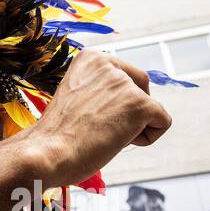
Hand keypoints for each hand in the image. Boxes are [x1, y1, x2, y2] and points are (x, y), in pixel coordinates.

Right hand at [27, 50, 172, 189]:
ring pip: (151, 108)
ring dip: (133, 127)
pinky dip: (147, 138)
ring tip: (102, 134)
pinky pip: (163, 122)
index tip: (89, 115)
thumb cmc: (57, 134)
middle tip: (97, 126)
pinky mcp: (140, 103)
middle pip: (141, 89)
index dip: (114, 103)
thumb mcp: (77, 96)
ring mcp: (124, 83)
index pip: (126, 77)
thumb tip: (124, 99)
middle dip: (128, 113)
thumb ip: (101, 89)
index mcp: (90, 57)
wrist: (46, 153)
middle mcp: (108, 64)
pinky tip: (118, 141)